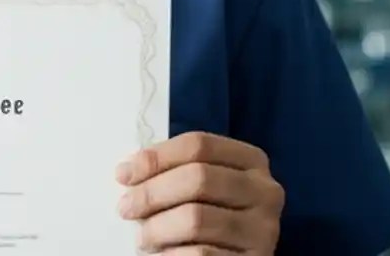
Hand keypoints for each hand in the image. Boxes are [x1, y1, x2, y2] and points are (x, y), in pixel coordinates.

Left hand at [116, 132, 283, 254]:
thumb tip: (127, 171)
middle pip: (198, 178)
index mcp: (251, 161)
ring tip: (143, 237)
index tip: (124, 174)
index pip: (199, 145)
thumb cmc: (213, 216)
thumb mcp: (202, 187)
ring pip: (196, 219)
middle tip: (126, 208)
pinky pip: (202, 254)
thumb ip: (174, 171)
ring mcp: (263, 229)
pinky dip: (172, 254)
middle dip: (152, 193)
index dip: (156, 157)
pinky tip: (162, 254)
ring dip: (157, 228)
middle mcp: (265, 191)